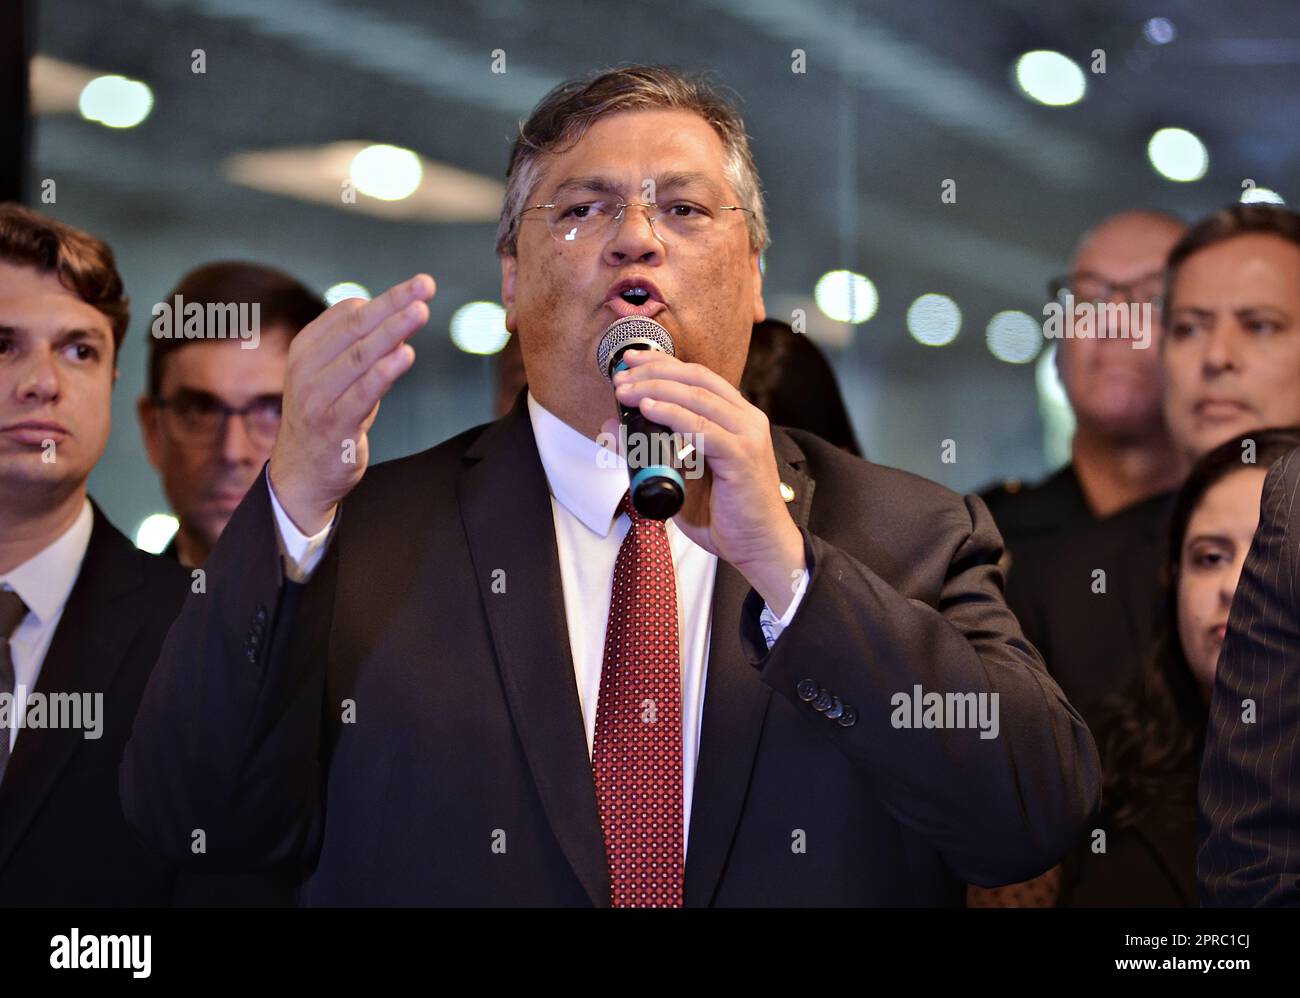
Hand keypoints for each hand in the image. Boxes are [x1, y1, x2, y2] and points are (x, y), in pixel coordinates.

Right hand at [268, 274, 434, 533]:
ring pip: (360, 355)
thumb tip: (393, 311)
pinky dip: (384, 371)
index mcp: (305, 349)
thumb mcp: (336, 377)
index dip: (386, 297)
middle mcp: (306, 368)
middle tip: (425, 286)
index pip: (347, 313)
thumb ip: (360, 348)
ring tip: (420, 312)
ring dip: (392, 330)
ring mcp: (318, 396)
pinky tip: (405, 355)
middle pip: (356, 327)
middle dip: (393, 303)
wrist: (301, 476)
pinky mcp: (334, 424)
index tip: (418, 286)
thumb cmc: (326, 418)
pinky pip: (362, 392)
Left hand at [602, 350, 805, 613]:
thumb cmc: (725, 515)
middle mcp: (746, 419)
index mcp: (737, 417)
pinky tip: (649, 409)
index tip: (631, 362)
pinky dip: (672, 415)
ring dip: (656, 390)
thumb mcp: (680, 476)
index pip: (698, 377)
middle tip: (621, 376)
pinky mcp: (742, 455)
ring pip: (697, 398)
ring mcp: (747, 435)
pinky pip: (701, 428)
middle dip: (654, 372)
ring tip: (626, 392)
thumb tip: (614, 428)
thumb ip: (650, 451)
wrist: (760, 547)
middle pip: (696, 379)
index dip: (663, 364)